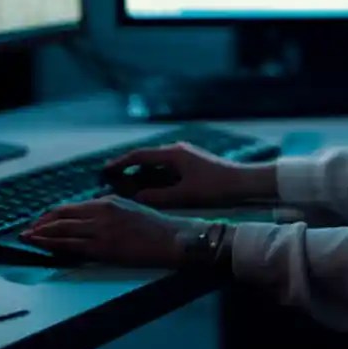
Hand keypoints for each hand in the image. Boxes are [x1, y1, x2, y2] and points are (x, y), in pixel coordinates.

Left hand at [19, 195, 205, 267]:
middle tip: (27, 229)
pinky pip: (72, 245)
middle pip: (61, 216)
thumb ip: (107, 210)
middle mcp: (101, 212)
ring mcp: (101, 230)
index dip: (50, 214)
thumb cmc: (154, 226)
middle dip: (40, 224)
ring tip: (28, 238)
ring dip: (42, 235)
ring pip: (62, 230)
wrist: (171, 238)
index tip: (40, 220)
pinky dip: (54, 245)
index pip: (70, 207)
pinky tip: (45, 247)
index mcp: (107, 201)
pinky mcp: (104, 247)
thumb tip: (88, 216)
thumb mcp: (129, 207)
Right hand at [102, 142, 274, 207]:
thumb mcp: (184, 195)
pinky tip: (150, 187)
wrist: (242, 181)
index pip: (140, 155)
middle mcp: (177, 150)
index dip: (121, 163)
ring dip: (142, 173)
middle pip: (146, 157)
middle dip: (129, 168)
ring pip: (156, 163)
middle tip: (112, 179)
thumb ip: (157, 196)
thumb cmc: (214, 187)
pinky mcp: (191, 162)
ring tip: (127, 185)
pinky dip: (155, 175)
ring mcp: (185, 155)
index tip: (105, 170)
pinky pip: (166, 167)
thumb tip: (135, 198)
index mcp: (173, 154)